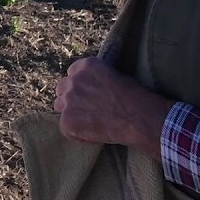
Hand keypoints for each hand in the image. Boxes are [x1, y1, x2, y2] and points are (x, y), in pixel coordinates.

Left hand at [53, 56, 173, 156]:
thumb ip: (96, 79)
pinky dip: (77, 133)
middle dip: (71, 98)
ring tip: (90, 122)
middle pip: (62, 89)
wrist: (139, 117)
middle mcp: (73, 80)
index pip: (72, 74)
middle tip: (87, 110)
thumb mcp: (115, 75)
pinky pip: (65, 128)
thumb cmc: (134, 97)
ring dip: (70, 113)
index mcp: (85, 66)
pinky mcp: (67, 121)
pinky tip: (94, 134)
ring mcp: (68, 101)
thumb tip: (92, 88)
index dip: (80, 85)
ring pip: (60, 107)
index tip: (89, 94)